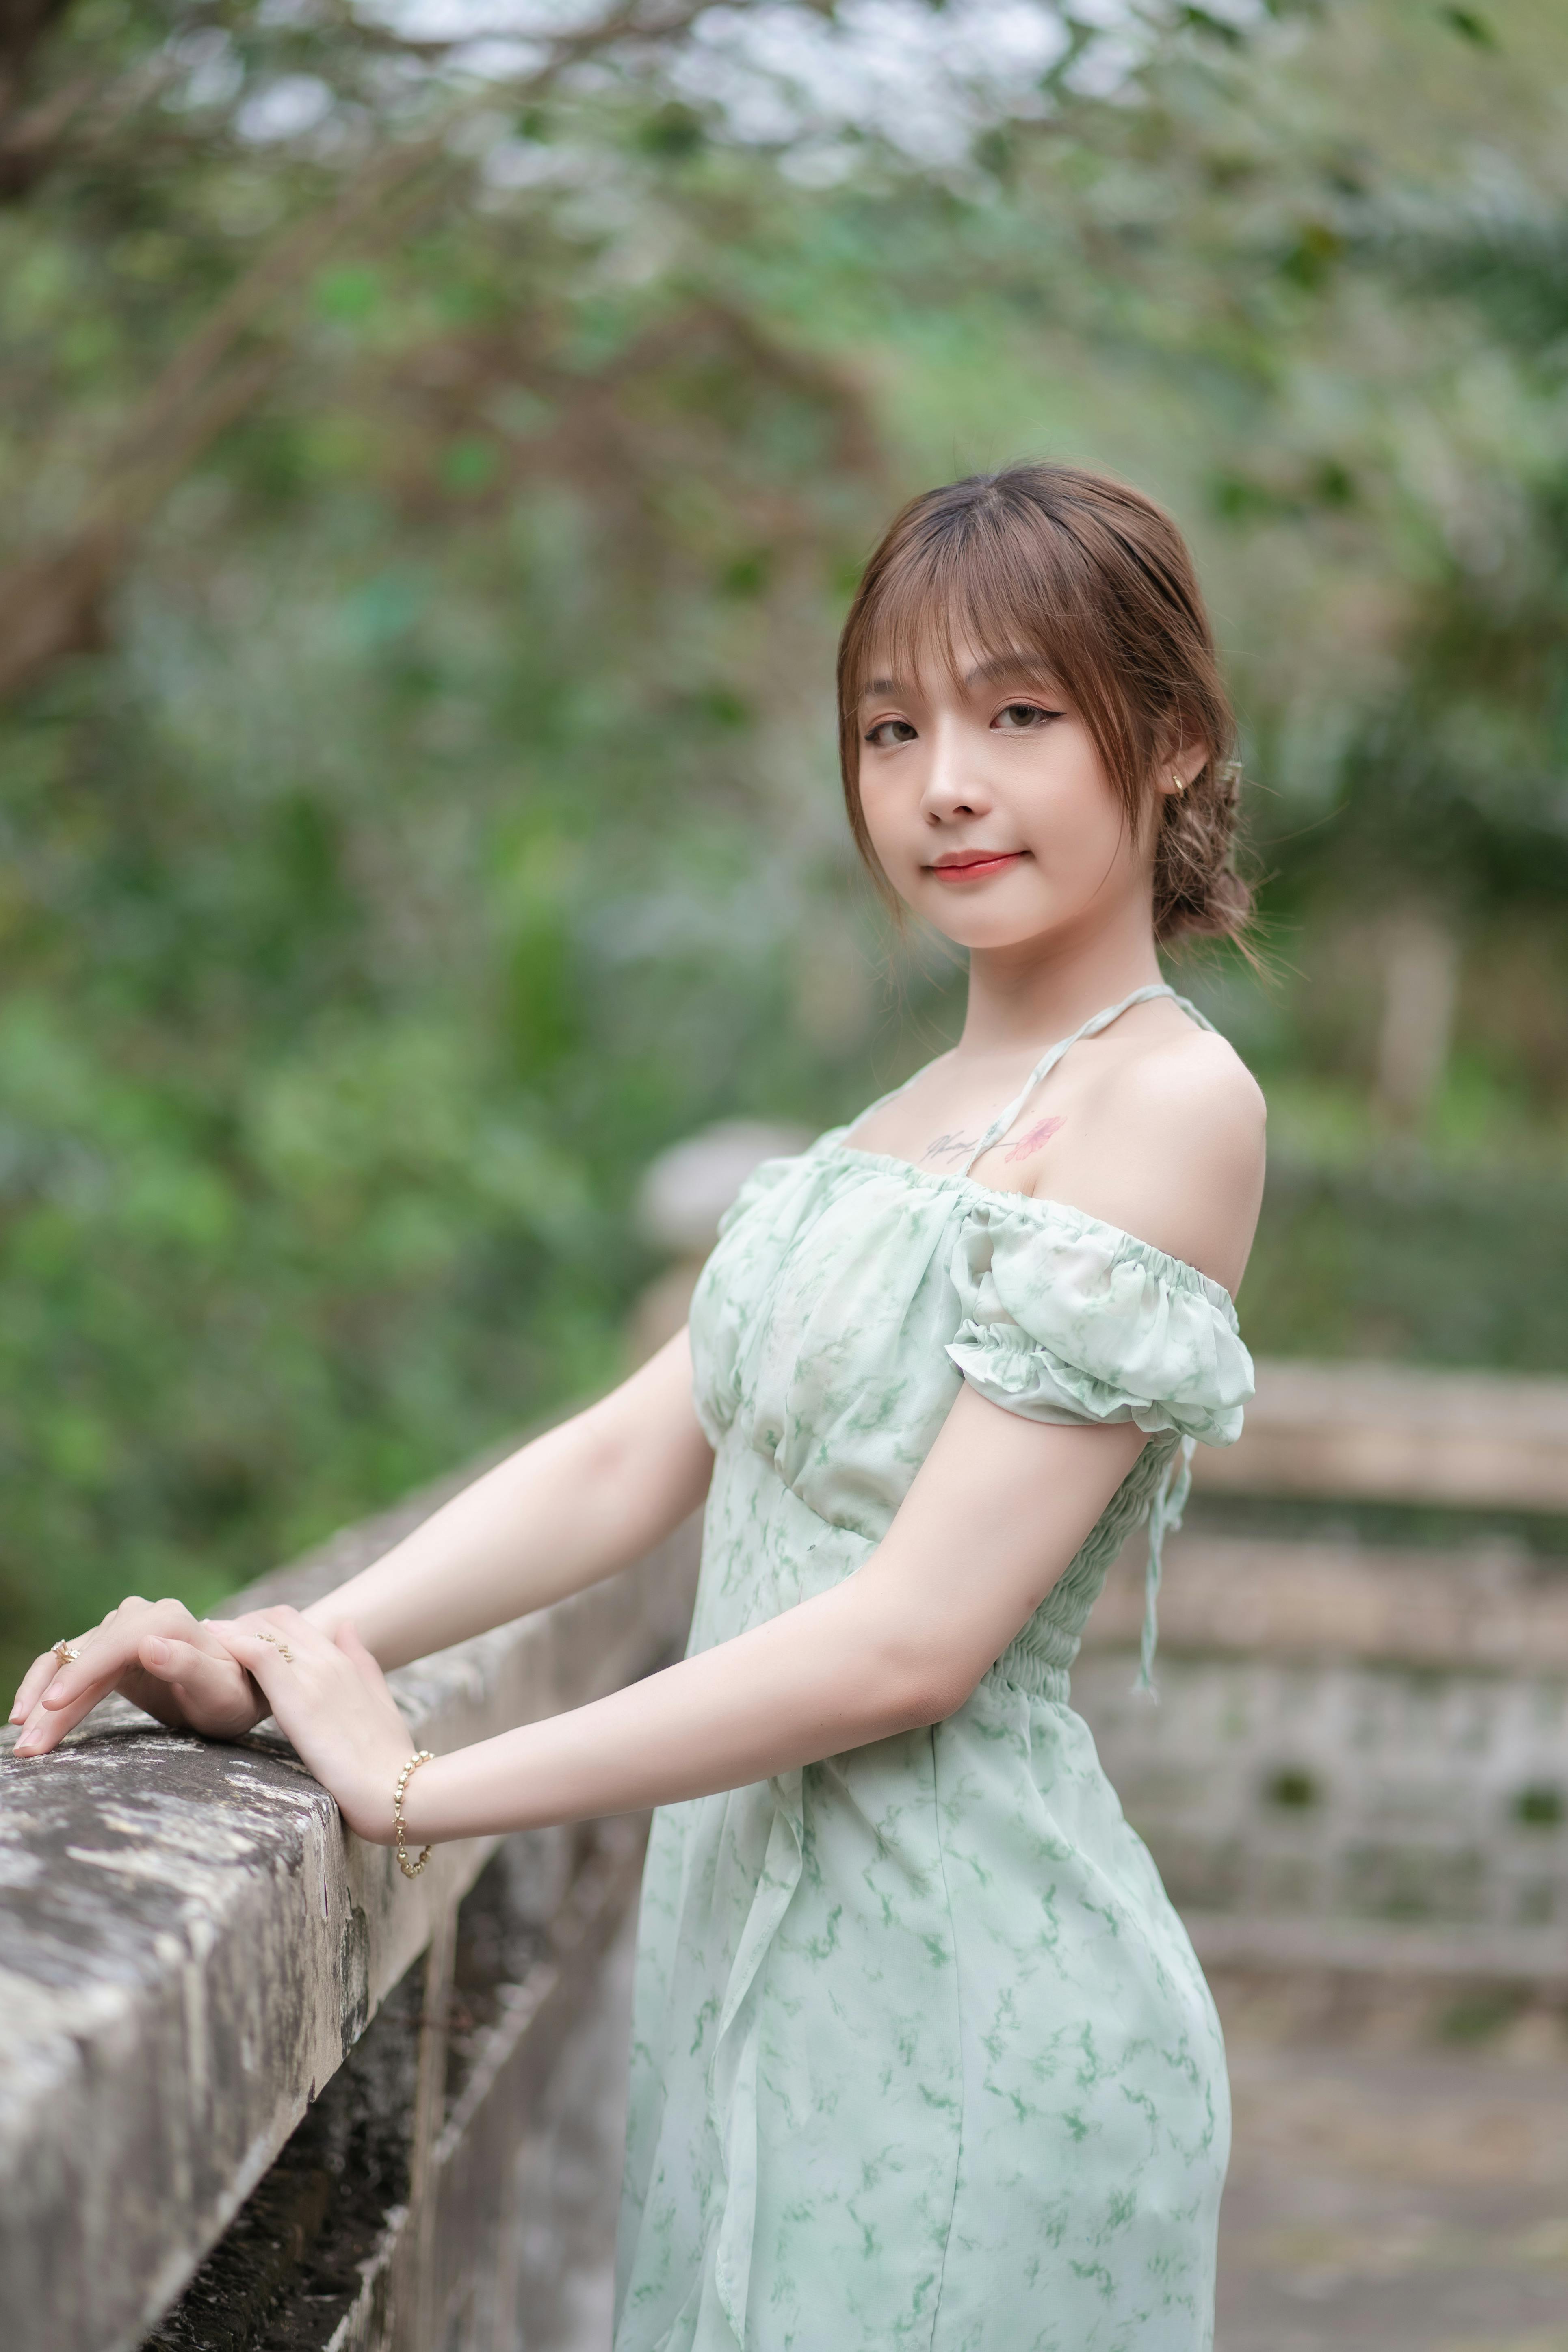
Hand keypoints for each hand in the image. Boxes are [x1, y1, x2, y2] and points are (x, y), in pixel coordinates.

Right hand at [10, 1597, 267, 1756]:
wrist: (236, 1690)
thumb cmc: (233, 1695)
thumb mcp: (219, 1690)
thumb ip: (189, 1666)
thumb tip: (149, 1646)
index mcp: (167, 1620)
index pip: (114, 1645)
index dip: (81, 1674)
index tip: (53, 1705)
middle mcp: (139, 1616)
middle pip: (85, 1659)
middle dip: (52, 1704)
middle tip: (27, 1748)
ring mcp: (119, 1630)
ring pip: (68, 1665)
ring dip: (41, 1704)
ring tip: (24, 1746)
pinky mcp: (107, 1649)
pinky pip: (66, 1667)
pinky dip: (45, 1690)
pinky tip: (26, 1716)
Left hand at [205, 1608, 421, 1844]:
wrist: (397, 1789)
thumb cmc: (388, 1758)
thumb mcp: (379, 1701)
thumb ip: (362, 1663)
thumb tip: (347, 1626)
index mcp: (348, 1661)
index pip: (297, 1622)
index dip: (263, 1625)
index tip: (237, 1640)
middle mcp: (330, 1659)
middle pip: (277, 1619)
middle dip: (243, 1624)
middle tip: (212, 1643)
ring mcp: (315, 1674)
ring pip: (265, 1629)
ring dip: (231, 1631)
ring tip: (201, 1644)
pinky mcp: (297, 1696)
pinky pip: (260, 1653)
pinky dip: (233, 1644)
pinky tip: (212, 1649)